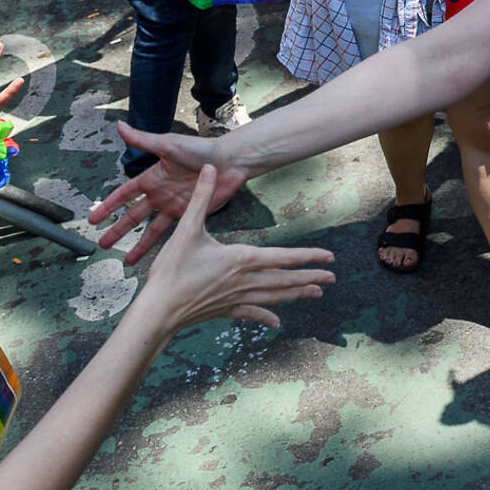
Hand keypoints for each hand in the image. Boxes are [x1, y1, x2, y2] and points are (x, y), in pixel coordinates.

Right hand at [88, 127, 244, 263]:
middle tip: (102, 244)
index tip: (93, 219)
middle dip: (117, 230)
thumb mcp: (168, 144)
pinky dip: (165, 244)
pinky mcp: (190, 214)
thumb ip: (143, 140)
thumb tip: (119, 125)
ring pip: (151, 229)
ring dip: (139, 243)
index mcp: (153, 177)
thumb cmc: (201, 149)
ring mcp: (174, 205)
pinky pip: (173, 232)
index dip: (108, 206)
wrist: (230, 161)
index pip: (124, 194)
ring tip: (126, 260)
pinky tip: (157, 255)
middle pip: (134, 215)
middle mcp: (161, 193)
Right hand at [131, 166, 333, 331]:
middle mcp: (244, 280)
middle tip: (332, 278)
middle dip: (310, 277)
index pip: (283, 258)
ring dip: (296, 293)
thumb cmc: (172, 270)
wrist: (157, 310)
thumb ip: (201, 197)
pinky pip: (251, 312)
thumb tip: (211, 167)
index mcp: (241, 259)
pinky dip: (266, 316)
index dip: (308, 256)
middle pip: (285, 279)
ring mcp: (236, 298)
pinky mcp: (224, 310)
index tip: (329, 257)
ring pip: (273, 296)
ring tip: (316, 293)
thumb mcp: (187, 229)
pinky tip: (277, 323)